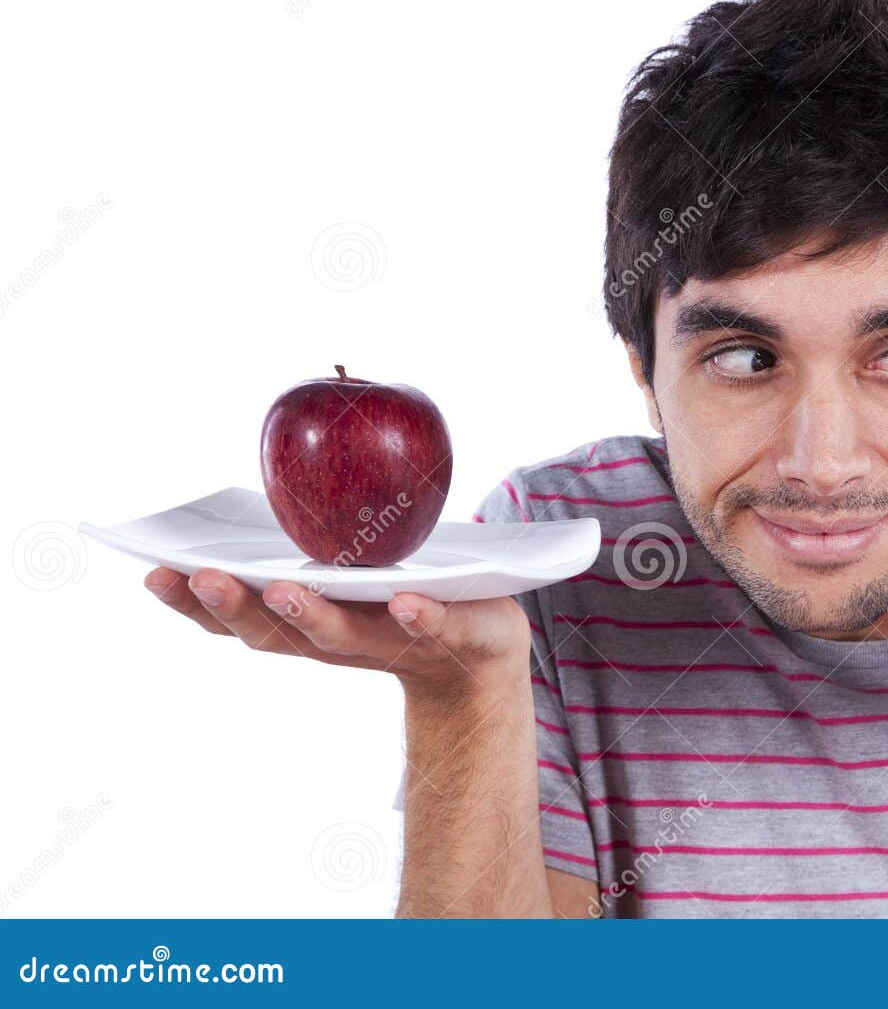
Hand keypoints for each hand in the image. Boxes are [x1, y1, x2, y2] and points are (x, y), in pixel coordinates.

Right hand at [142, 566, 531, 699]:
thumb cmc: (399, 596)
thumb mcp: (345, 570)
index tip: (152, 572)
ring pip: (344, 634)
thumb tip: (251, 491)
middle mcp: (339, 638)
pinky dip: (419, 619)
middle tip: (202, 576)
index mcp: (307, 620)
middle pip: (276, 631)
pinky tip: (406, 602)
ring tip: (283, 588)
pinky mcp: (452, 635)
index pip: (239, 615)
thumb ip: (307, 540)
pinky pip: (433, 628)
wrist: (481, 652)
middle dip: (235, 605)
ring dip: (311, 614)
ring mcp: (392, 641)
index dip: (193, 601)